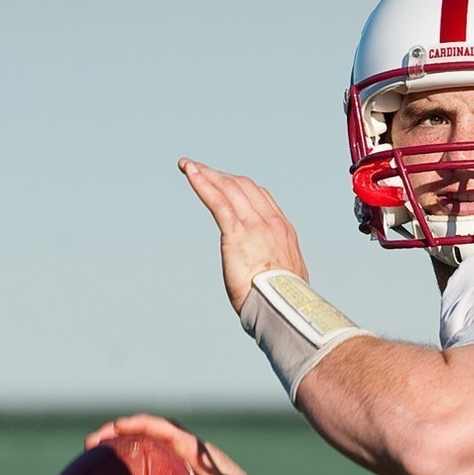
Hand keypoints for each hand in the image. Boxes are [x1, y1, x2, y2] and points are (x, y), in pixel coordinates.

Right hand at [85, 414, 268, 474]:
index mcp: (200, 455)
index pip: (165, 430)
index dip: (137, 425)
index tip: (111, 430)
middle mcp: (194, 455)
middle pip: (152, 434)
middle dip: (122, 434)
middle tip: (92, 444)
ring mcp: (191, 466)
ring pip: (155, 449)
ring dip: (129, 449)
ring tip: (99, 461)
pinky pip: (159, 467)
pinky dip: (139, 469)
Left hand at [178, 158, 309, 312]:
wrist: (284, 308)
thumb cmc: (283, 302)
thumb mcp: (285, 277)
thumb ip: (277, 268)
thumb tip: (273, 277)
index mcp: (283, 230)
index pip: (260, 197)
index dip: (239, 186)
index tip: (224, 184)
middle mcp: (271, 222)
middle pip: (243, 186)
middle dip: (220, 176)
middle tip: (200, 170)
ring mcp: (255, 225)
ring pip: (229, 189)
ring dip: (207, 174)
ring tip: (188, 166)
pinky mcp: (237, 233)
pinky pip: (217, 201)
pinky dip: (201, 183)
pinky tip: (189, 171)